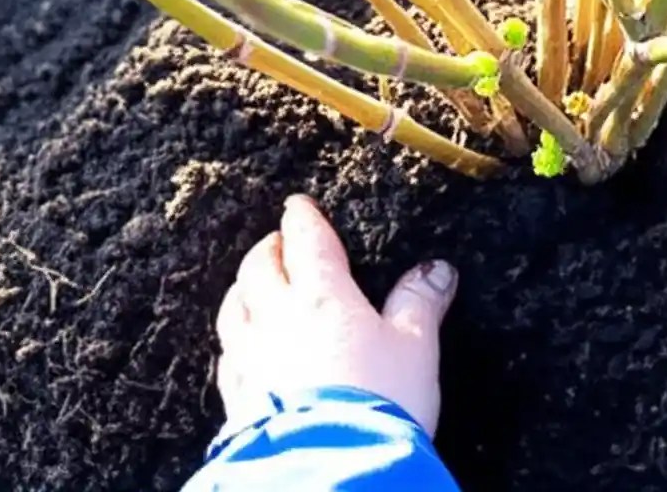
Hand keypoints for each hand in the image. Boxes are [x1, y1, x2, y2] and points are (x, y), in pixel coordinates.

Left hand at [215, 195, 454, 435]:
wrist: (337, 462)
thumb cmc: (381, 400)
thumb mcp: (416, 346)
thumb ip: (420, 303)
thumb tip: (437, 269)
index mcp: (324, 296)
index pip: (307, 243)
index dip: (302, 219)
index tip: (298, 206)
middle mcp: (278, 319)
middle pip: (259, 270)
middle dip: (268, 249)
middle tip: (277, 241)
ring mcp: (253, 360)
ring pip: (234, 311)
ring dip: (242, 291)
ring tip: (249, 285)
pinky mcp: (240, 400)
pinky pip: (229, 360)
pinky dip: (234, 344)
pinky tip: (239, 350)